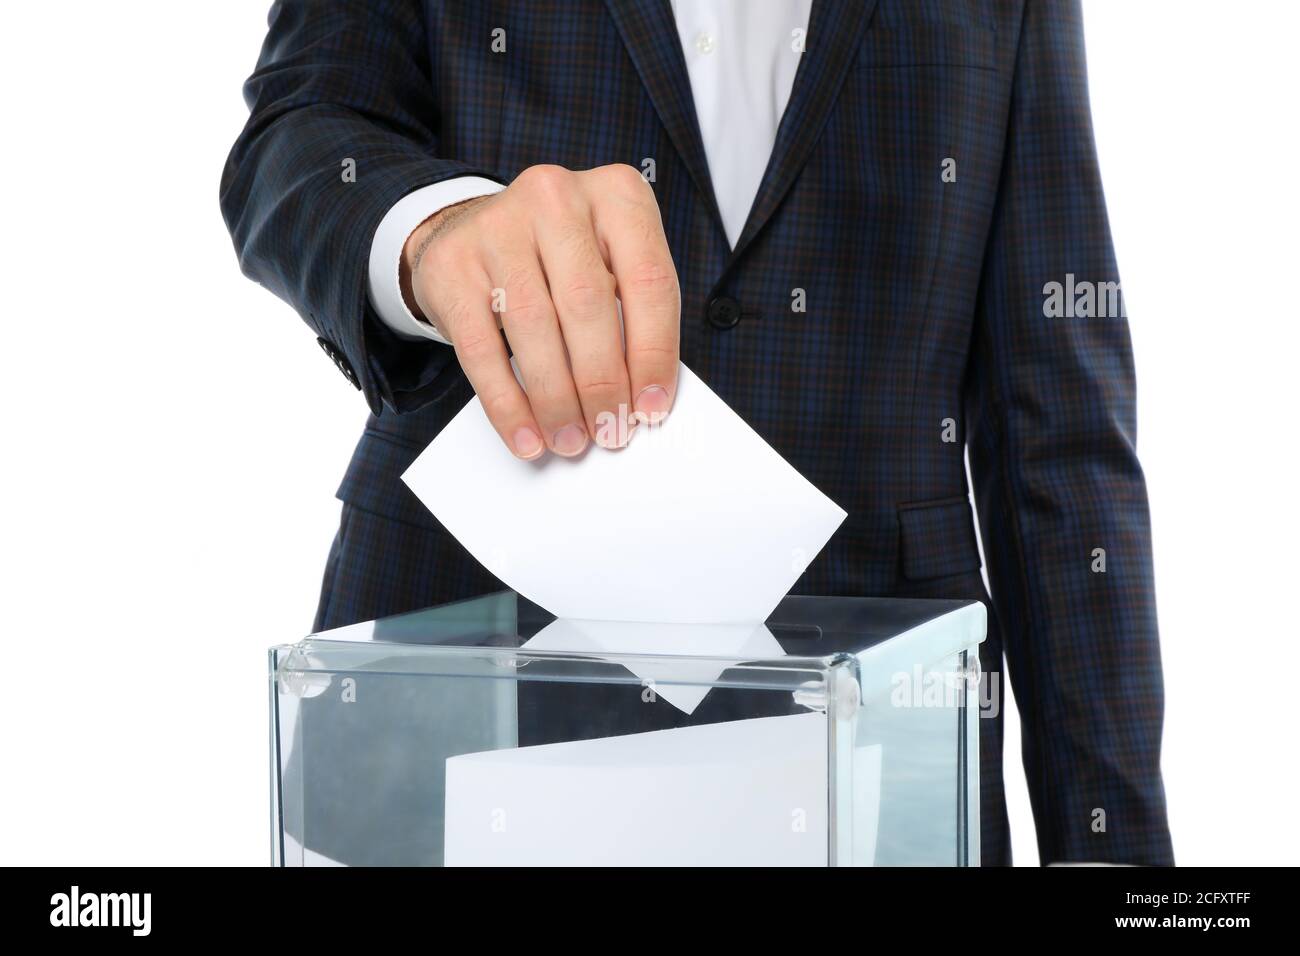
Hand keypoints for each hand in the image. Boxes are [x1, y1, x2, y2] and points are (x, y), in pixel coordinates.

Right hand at [401, 164, 680, 458]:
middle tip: (610, 432)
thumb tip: (641, 400)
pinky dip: (507, 403)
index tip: (651, 407)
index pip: (649, 282)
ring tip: (569, 439)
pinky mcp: (452, 264)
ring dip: (556, 399)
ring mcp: (499, 225)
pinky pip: (483, 348)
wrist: (473, 231)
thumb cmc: (561, 261)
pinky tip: (525, 434)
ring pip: (535, 328)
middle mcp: (557, 198)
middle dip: (602, 383)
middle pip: (589, 306)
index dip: (654, 354)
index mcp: (617, 195)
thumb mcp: (610, 267)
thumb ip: (632, 319)